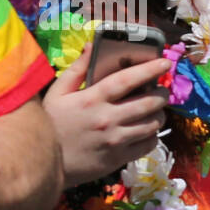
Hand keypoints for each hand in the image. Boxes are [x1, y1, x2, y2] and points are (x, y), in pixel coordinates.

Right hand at [42, 46, 171, 186]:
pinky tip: (147, 131)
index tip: (165, 62)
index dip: (149, 69)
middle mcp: (107, 118)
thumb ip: (77, 69)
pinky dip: (153, 136)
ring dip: (159, 114)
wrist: (43, 163)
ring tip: (156, 110)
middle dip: (162, 94)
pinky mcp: (118, 159)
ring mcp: (115, 140)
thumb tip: (92, 46)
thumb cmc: (50, 124)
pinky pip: (147, 145)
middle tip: (162, 90)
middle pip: (148, 103)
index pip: (127, 80)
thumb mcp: (57, 92)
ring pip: (152, 124)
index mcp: (92, 98)